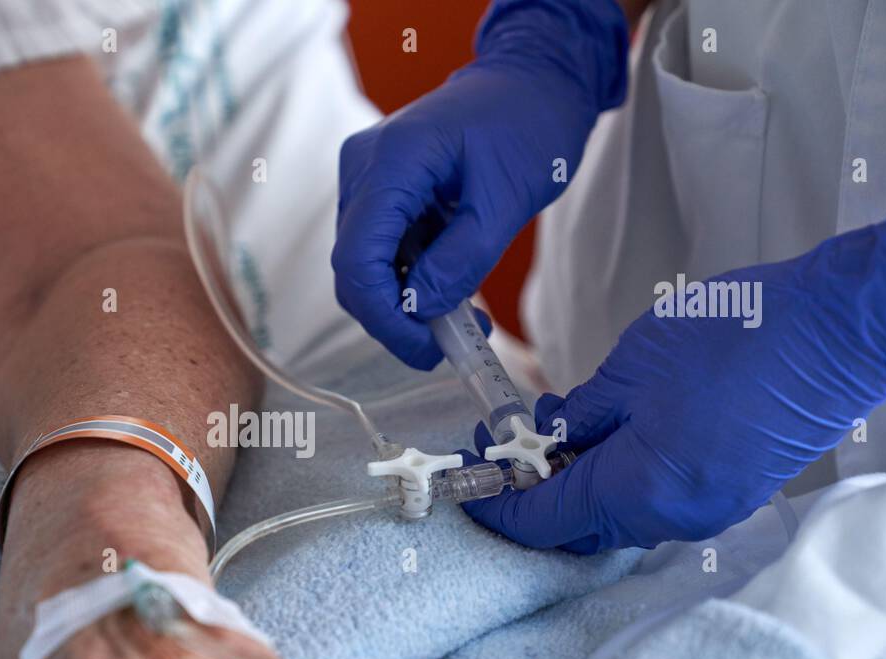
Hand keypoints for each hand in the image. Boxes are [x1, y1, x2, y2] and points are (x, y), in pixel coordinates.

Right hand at [331, 0, 627, 368]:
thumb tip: (419, 310)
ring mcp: (365, 177)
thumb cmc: (527, 124)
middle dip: (396, 316)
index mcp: (391, 161)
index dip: (384, 317)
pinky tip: (448, 283)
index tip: (426, 349)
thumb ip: (460, 261)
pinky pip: (381, 249)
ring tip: (463, 313)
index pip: (358, 259)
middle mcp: (363, 168)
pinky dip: (411, 278)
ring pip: (365, 265)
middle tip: (449, 343)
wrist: (531, 81)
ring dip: (406, 300)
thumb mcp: (505, 200)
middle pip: (354, 268)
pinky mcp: (378, 190)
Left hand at [462, 201, 885, 551]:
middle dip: (535, 499)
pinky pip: (656, 502)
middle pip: (580, 529)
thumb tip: (550, 438)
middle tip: (505, 452)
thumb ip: (581, 414)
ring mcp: (707, 510)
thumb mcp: (633, 366)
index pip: (545, 520)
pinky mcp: (729, 492)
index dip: (498, 507)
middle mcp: (672, 518)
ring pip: (618, 517)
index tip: (468, 487)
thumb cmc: (739, 339)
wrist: (838, 333)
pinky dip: (619, 480)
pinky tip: (607, 437)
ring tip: (553, 435)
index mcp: (638, 491)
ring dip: (579, 486)